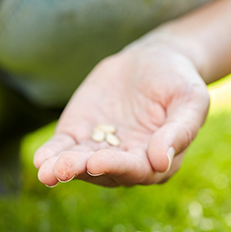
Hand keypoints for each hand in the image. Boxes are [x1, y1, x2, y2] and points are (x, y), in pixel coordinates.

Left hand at [34, 42, 209, 186]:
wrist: (152, 60)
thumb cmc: (178, 81)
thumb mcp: (190, 100)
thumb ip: (179, 130)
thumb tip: (161, 162)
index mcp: (157, 162)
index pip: (135, 169)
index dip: (115, 166)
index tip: (97, 162)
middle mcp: (125, 163)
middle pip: (102, 171)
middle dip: (81, 169)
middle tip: (63, 169)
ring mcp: (98, 151)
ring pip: (78, 165)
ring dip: (62, 168)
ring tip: (46, 171)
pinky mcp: (78, 136)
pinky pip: (62, 149)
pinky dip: (50, 155)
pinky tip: (39, 160)